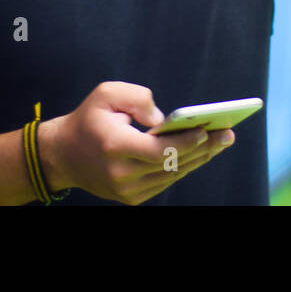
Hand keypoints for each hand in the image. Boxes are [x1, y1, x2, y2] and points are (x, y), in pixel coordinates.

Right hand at [40, 82, 234, 205]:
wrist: (62, 155)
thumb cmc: (89, 118)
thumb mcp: (107, 93)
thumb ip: (138, 97)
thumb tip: (165, 119)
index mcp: (115, 146)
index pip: (159, 150)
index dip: (186, 142)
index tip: (207, 130)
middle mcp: (121, 173)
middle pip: (171, 164)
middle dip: (203, 148)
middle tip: (227, 135)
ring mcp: (125, 190)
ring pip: (171, 175)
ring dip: (198, 159)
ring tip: (221, 143)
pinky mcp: (130, 198)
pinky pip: (164, 182)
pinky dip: (183, 168)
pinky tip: (200, 154)